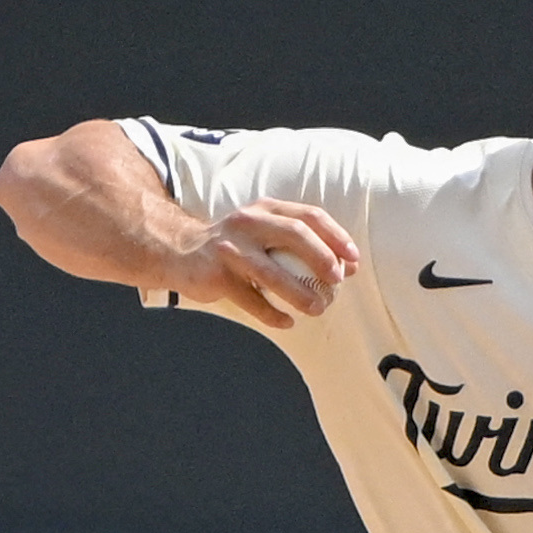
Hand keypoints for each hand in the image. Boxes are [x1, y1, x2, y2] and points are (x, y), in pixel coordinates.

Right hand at [167, 196, 361, 327]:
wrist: (179, 252)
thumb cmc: (236, 247)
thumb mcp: (265, 233)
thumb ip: (302, 244)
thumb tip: (349, 267)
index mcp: (265, 210)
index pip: (309, 216)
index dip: (336, 237)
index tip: (353, 260)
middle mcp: (247, 223)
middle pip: (294, 234)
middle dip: (322, 258)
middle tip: (337, 281)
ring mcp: (230, 248)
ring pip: (271, 272)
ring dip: (299, 293)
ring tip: (317, 308)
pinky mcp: (216, 275)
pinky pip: (250, 299)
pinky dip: (272, 314)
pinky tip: (287, 322)